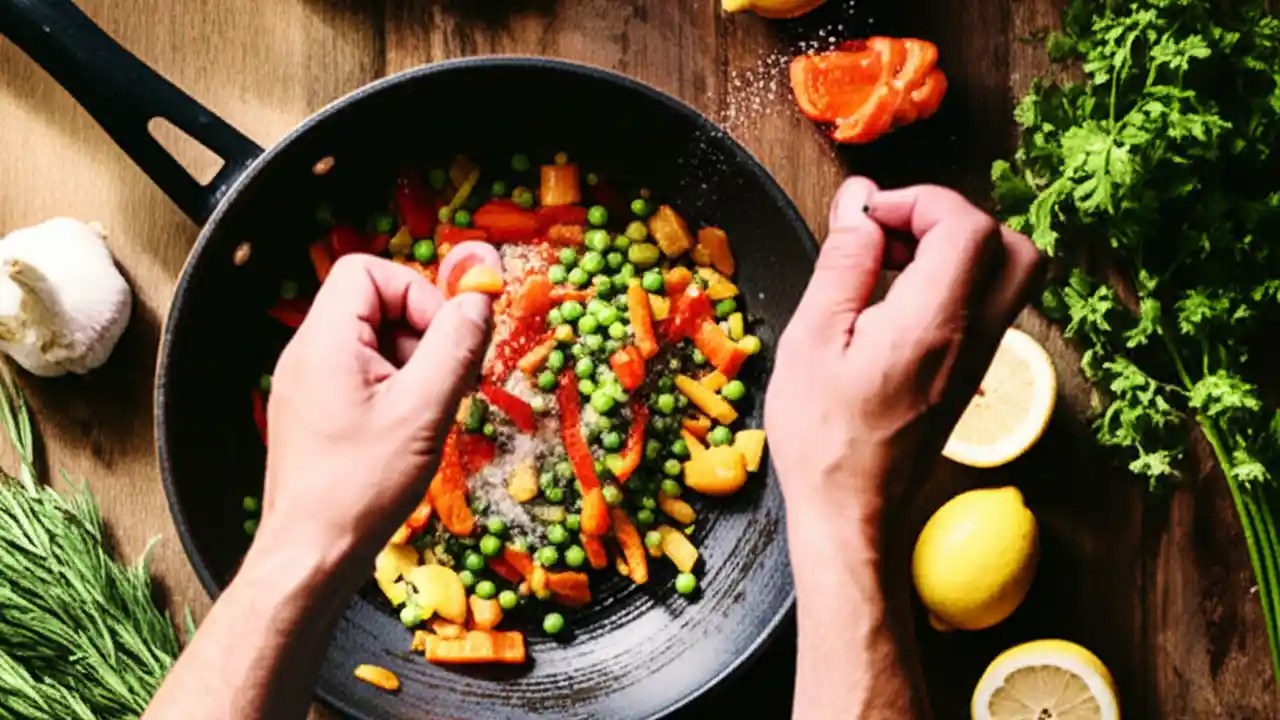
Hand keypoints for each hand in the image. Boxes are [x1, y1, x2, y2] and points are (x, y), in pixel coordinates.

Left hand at [257, 254, 491, 581]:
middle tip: (448, 380)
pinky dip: (397, 391)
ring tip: (431, 412)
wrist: (309, 558)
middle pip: (374, 304)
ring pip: (373, 343)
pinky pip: (363, 377)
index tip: (446, 337)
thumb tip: (479, 300)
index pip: (368, 271)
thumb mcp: (423, 410)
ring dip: (414, 365)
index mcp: (324, 340)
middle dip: (422, 333)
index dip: (417, 291)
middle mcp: (307, 354)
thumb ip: (455, 347)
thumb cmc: (360, 488)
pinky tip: (411, 431)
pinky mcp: (316, 415)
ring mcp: (308, 386)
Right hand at [765, 178, 1040, 540]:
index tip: (867, 220)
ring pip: (1006, 273)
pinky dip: (951, 283)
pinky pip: (986, 305)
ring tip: (888, 267)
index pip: (967, 224)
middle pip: (1010, 243)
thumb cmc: (823, 437)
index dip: (917, 202)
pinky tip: (894, 302)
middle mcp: (973, 336)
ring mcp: (981, 357)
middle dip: (950, 219)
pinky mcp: (972, 373)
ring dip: (954, 249)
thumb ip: (843, 262)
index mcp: (934, 323)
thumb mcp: (812, 338)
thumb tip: (859, 202)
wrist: (853, 513)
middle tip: (892, 235)